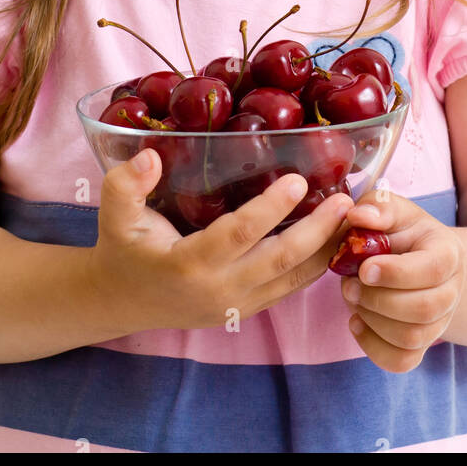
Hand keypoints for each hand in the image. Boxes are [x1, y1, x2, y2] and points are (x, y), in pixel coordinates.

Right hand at [89, 150, 354, 333]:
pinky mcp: (245, 311)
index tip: (299, 180)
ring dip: (326, 250)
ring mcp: (235, 305)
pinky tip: (333, 240)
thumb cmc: (121, 248)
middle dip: (318, 231)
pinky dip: (315, 266)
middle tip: (346, 200)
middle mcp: (218, 290)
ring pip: (292, 281)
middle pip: (280, 261)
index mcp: (188, 264)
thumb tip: (152, 155)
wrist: (120, 301)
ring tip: (353, 218)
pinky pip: (287, 289)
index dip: (270, 208)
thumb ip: (126, 184)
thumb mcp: (113, 215)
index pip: (238, 234)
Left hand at [336, 188, 464, 372]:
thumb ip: (378, 208)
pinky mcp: (421, 345)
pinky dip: (373, 347)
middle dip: (378, 300)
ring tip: (351, 297)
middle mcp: (451, 291)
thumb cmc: (402, 231)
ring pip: (411, 337)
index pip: (432, 270)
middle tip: (348, 284)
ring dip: (373, 320)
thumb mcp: (394, 210)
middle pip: (423, 309)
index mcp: (448, 253)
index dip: (396, 273)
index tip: (364, 268)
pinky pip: (401, 361)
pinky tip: (356, 322)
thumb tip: (357, 216)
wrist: (419, 259)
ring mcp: (439, 322)